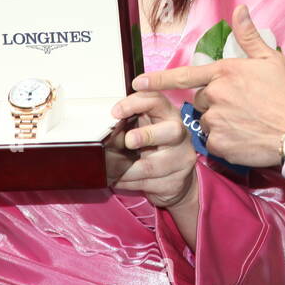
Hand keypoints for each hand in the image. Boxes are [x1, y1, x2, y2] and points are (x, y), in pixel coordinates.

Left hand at [107, 91, 197, 208]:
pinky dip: (127, 182)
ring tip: (110, 169)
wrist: (177, 178)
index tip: (115, 112)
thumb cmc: (155, 146)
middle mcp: (180, 134)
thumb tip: (102, 121)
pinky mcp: (176, 181)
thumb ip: (131, 119)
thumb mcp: (146, 127)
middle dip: (146, 135)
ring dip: (126, 169)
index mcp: (168, 115)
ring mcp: (181, 159)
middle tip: (128, 141)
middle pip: (171, 131)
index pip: (157, 100)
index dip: (136, 103)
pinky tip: (118, 179)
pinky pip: (147, 184)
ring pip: (152, 166)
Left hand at [134, 4, 284, 166]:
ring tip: (247, 122)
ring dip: (221, 121)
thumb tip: (239, 9)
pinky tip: (245, 137)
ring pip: (207, 121)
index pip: (183, 75)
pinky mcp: (219, 145)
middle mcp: (215, 96)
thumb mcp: (271, 60)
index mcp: (225, 73)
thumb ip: (249, 36)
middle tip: (243, 105)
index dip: (158, 79)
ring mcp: (215, 121)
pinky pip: (214, 142)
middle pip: (201, 100)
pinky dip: (226, 140)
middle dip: (215, 102)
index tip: (137, 83)